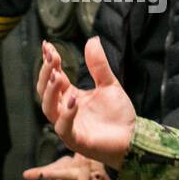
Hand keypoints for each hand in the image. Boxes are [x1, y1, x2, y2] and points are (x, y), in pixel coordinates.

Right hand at [37, 38, 134, 170]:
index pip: (53, 77)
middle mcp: (65, 111)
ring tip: (58, 76)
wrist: (133, 139)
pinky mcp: (76, 140)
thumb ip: (99, 65)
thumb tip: (92, 39)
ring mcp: (68, 126)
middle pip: (45, 92)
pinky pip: (63, 128)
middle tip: (51, 57)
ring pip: (49, 109)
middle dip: (46, 74)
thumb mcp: (109, 84)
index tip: (48, 45)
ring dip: (51, 92)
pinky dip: (66, 114)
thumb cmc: (119, 115)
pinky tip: (73, 100)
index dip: (49, 62)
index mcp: (70, 97)